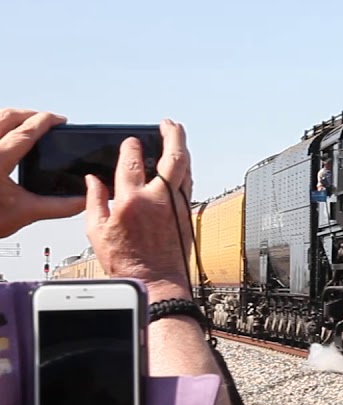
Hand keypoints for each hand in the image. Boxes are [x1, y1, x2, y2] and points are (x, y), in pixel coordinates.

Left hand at [0, 109, 85, 237]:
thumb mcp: (25, 213)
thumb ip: (58, 206)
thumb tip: (83, 200)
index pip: (26, 131)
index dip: (46, 121)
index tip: (59, 120)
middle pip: (6, 115)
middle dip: (29, 114)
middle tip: (45, 119)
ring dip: (10, 117)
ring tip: (24, 124)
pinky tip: (4, 136)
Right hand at [85, 119, 193, 298]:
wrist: (156, 281)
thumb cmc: (127, 261)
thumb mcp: (96, 231)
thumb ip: (94, 200)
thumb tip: (92, 180)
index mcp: (132, 200)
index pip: (132, 161)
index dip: (131, 147)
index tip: (130, 141)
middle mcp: (158, 198)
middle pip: (172, 157)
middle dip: (172, 135)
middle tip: (168, 123)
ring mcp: (177, 204)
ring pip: (185, 168)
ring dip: (182, 149)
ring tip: (176, 137)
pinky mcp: (186, 212)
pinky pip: (188, 182)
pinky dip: (184, 169)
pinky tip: (180, 165)